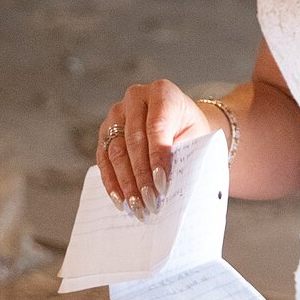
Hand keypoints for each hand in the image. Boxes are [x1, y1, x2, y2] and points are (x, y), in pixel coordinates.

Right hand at [96, 80, 212, 218]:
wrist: (180, 123)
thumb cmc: (190, 130)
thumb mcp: (196, 137)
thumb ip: (183, 154)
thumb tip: (168, 186)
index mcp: (163, 92)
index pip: (157, 126)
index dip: (158, 157)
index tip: (162, 185)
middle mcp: (136, 97)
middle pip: (134, 140)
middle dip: (141, 175)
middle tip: (150, 203)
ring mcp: (117, 113)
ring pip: (116, 151)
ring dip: (126, 183)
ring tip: (137, 207)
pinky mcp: (105, 131)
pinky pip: (103, 159)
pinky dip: (112, 182)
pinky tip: (121, 200)